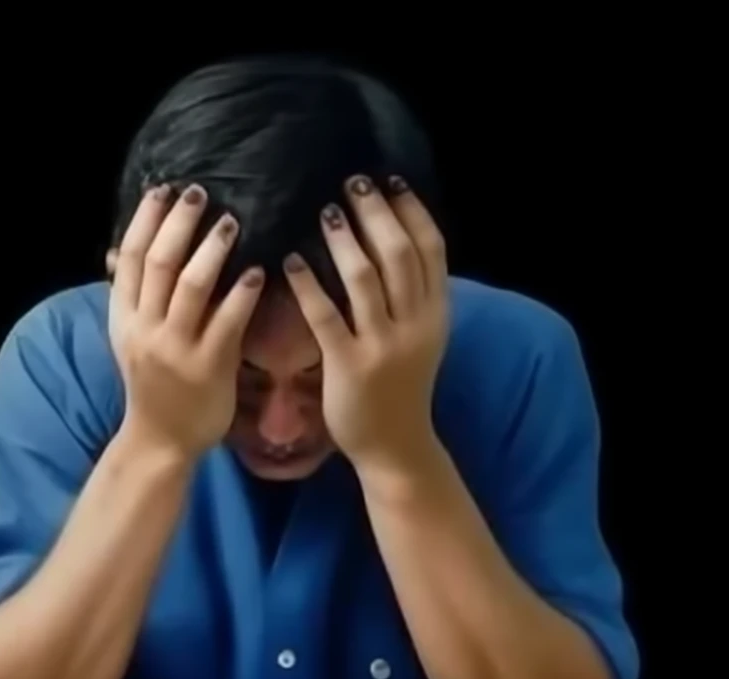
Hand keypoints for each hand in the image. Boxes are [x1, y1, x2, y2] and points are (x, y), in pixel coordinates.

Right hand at [108, 184, 264, 459]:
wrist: (160, 441)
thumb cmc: (152, 387)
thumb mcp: (130, 340)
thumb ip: (134, 300)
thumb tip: (121, 253)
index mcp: (124, 318)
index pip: (129, 258)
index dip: (146, 220)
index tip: (164, 190)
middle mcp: (145, 329)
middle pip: (159, 263)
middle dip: (179, 223)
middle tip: (200, 194)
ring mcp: (176, 349)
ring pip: (191, 286)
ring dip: (212, 249)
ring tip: (231, 223)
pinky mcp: (208, 367)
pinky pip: (226, 322)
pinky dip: (241, 294)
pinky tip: (257, 272)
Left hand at [283, 174, 447, 469]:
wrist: (396, 447)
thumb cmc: (402, 388)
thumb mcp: (423, 339)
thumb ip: (414, 298)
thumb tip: (392, 243)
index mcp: (436, 314)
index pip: (431, 249)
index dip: (411, 211)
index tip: (391, 181)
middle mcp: (415, 325)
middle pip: (398, 254)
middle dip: (376, 213)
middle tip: (352, 182)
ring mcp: (383, 347)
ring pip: (366, 280)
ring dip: (345, 240)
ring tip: (326, 211)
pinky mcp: (350, 366)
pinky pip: (326, 317)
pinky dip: (309, 285)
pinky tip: (292, 261)